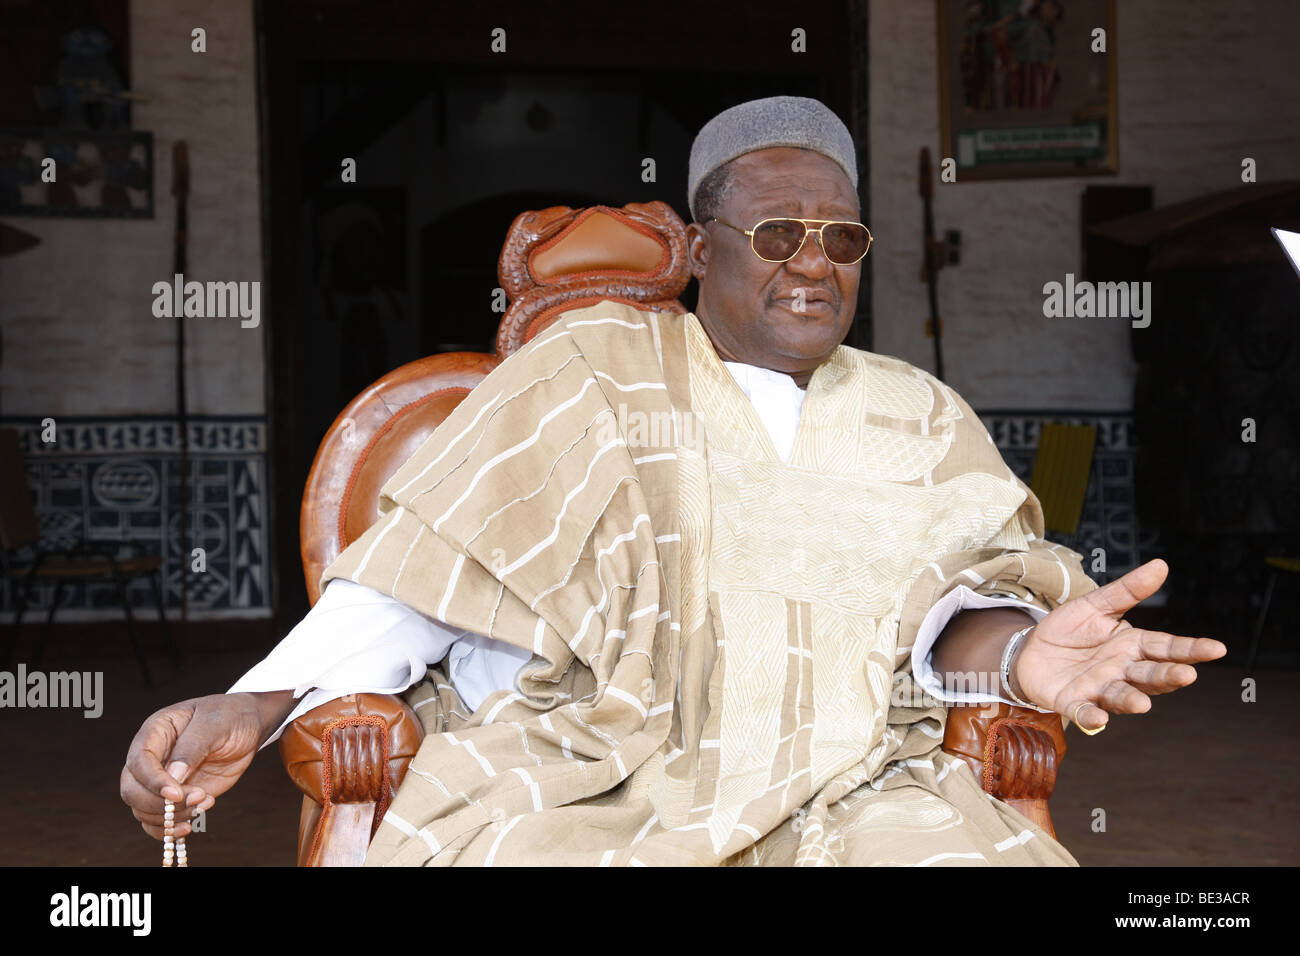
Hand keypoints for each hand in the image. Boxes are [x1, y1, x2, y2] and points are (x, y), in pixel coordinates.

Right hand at [120, 693, 269, 839]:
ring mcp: (161, 780)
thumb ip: (193, 747)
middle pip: (132, 790)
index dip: (153, 781)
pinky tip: (190, 826)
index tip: (177, 794)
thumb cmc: (230, 716)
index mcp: (156, 731)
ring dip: (170, 817)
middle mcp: (152, 758)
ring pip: (143, 810)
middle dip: (159, 804)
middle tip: (197, 799)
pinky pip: (156, 821)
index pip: (139, 761)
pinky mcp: (174, 797)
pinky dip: (169, 829)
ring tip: (205, 804)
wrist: (248, 726)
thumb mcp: (216, 723)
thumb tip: (173, 777)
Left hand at [1012, 559, 1225, 730]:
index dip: (1191, 649)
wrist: (1031, 650)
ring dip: (1133, 700)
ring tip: (1143, 704)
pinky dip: (1092, 717)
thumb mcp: (1096, 604)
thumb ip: (1128, 590)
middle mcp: (1122, 670)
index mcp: (1132, 645)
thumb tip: (1161, 565)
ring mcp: (1100, 689)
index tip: (1217, 648)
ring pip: (1122, 696)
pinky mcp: (1073, 702)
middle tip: (1187, 675)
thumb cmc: (1070, 630)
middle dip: (1168, 675)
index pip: (1166, 647)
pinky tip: (1098, 719)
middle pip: (1150, 674)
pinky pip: (1085, 712)